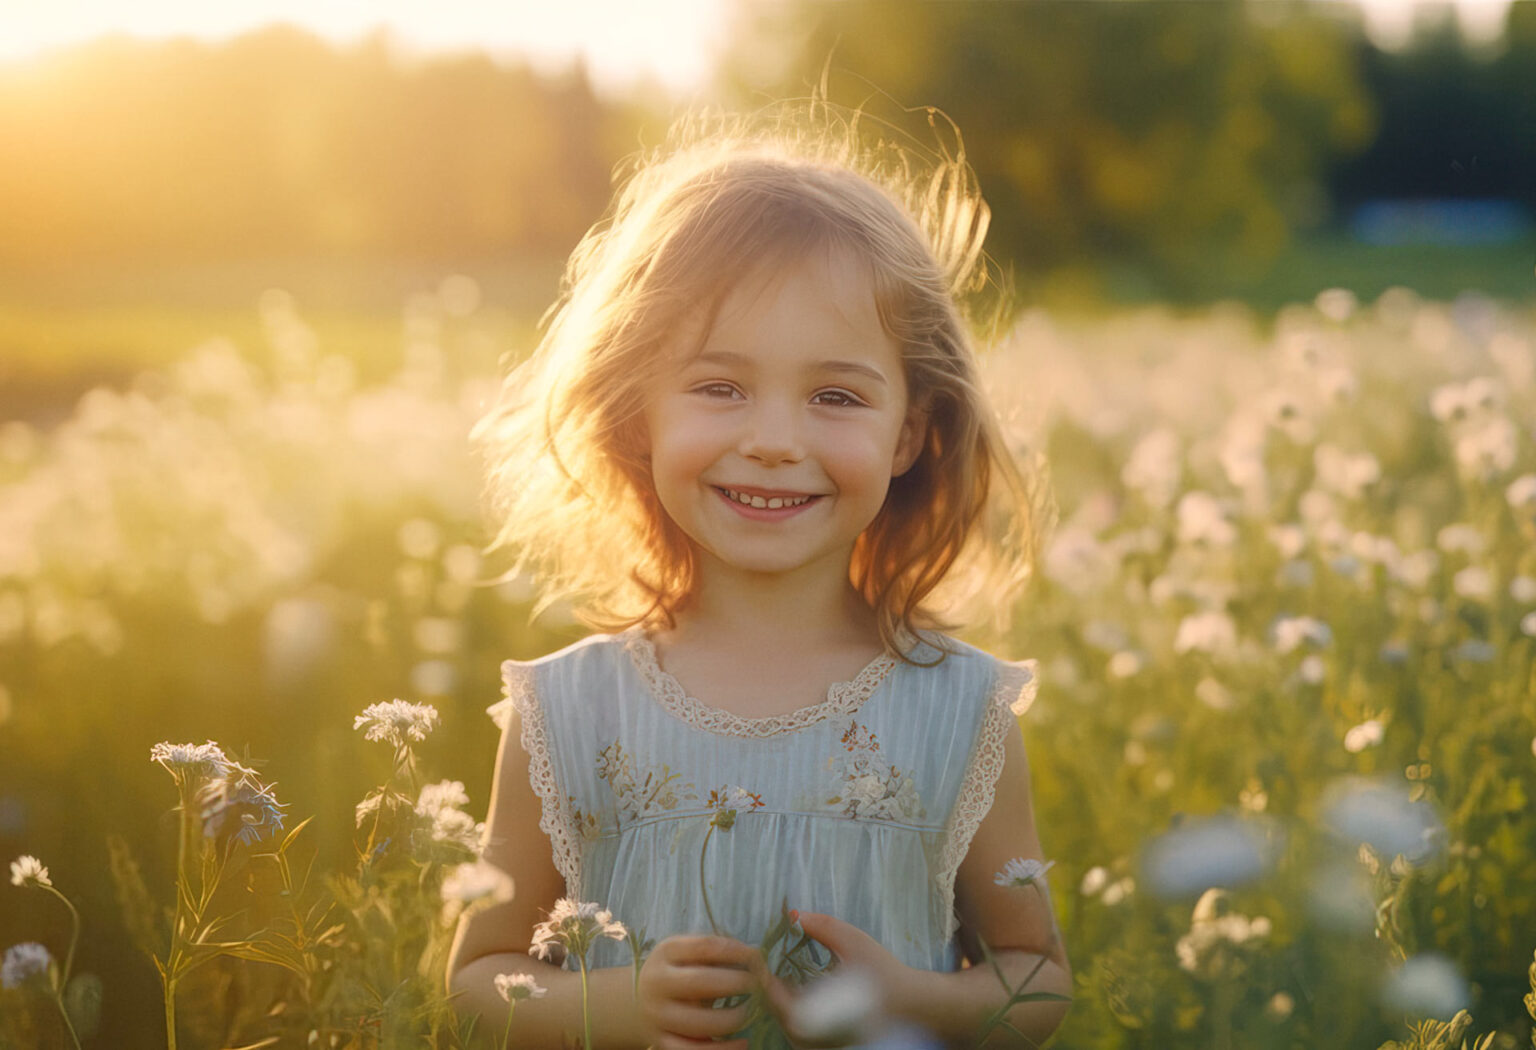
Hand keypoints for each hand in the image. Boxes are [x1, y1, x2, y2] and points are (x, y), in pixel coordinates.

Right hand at [636, 934, 764, 1049]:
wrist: (642, 1002)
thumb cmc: (678, 972)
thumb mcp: (688, 953)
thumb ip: (717, 952)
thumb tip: (757, 960)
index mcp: (666, 953)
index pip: (705, 946)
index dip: (737, 951)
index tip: (757, 958)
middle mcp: (657, 982)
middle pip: (699, 982)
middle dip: (736, 983)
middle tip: (758, 986)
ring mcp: (658, 1015)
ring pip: (700, 1022)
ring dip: (733, 1019)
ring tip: (749, 1014)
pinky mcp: (663, 1042)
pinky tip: (742, 1043)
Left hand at [761, 910, 913, 1047]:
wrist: (911, 1005)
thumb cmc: (884, 973)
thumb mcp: (854, 942)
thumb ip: (823, 926)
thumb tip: (793, 915)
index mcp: (814, 1015)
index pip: (771, 997)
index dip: (762, 973)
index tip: (761, 953)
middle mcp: (813, 1037)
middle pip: (774, 1012)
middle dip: (768, 986)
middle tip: (767, 960)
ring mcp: (820, 1045)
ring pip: (785, 1024)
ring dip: (780, 1000)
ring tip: (781, 974)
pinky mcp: (828, 1045)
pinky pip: (799, 1030)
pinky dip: (793, 1011)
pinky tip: (800, 991)